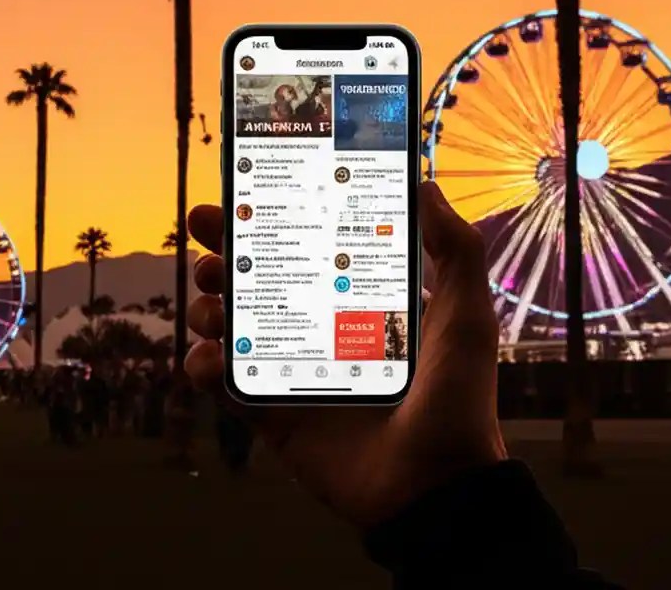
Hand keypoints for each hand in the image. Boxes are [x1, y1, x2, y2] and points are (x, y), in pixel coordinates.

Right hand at [186, 181, 506, 528]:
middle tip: (209, 233)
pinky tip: (211, 356)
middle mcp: (321, 331)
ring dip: (211, 304)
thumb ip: (455, 248)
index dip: (274, 218)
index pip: (308, 247)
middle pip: (259, 279)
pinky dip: (204, 366)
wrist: (436, 486)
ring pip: (232, 326)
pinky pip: (225, 385)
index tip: (246, 189)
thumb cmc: (458, 400)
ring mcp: (293, 372)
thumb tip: (425, 185)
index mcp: (361, 302)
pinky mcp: (274, 415)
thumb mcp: (467, 314)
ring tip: (213, 301)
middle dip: (225, 251)